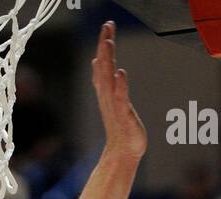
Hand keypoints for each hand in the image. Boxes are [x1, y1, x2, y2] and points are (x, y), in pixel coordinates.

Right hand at [92, 22, 146, 162]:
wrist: (122, 152)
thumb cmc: (120, 126)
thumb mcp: (113, 98)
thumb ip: (105, 78)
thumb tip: (98, 61)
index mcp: (106, 90)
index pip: (104, 62)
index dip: (104, 44)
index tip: (107, 26)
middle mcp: (108, 95)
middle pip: (104, 66)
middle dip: (105, 46)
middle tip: (106, 27)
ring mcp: (114, 105)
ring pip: (108, 79)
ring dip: (107, 61)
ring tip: (108, 43)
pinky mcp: (123, 116)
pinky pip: (120, 99)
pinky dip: (120, 86)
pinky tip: (120, 74)